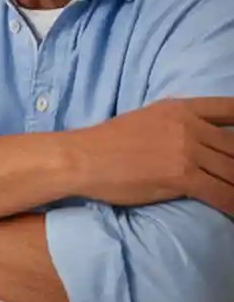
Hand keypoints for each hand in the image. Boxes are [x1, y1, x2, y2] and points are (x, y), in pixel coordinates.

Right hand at [68, 97, 233, 213]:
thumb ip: (177, 125)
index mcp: (181, 109)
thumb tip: (199, 141)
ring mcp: (187, 151)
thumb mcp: (147, 120)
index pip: (230, 108)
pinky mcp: (182, 176)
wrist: (82, 158)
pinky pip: (222, 192)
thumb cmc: (108, 143)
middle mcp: (189, 126)